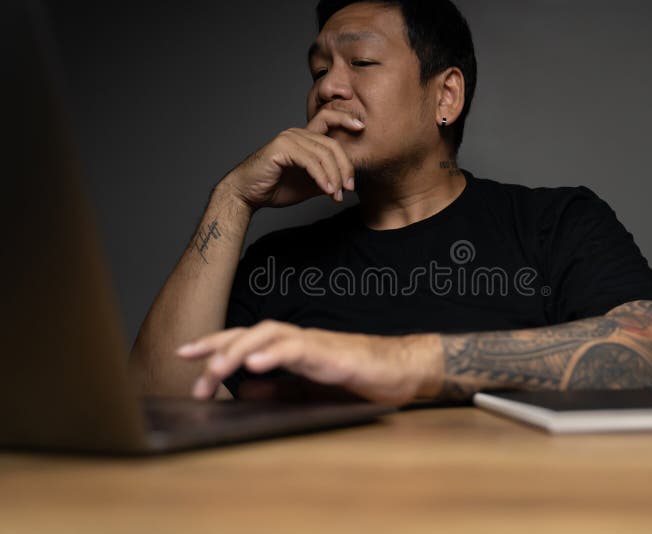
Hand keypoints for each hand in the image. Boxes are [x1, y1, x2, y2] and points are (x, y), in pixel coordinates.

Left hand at [176, 320, 441, 405]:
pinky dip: (275, 354)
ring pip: (270, 333)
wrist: (399, 372)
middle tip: (191, 370)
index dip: (213, 344)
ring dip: (239, 349)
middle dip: (217, 347)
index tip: (183, 353)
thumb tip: (244, 391)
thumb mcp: (307, 389)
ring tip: (216, 368)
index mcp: (290, 348)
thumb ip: (278, 388)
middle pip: (250, 331)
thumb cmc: (357, 378)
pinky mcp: (332, 354)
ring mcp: (315, 343)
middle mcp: (298, 340)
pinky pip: (300, 349)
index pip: (245, 339)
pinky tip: (255, 364)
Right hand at [220, 109, 364, 208]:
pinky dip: (322, 177)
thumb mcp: (309, 184)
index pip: (328, 121)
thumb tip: (347, 182)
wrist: (248, 194)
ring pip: (323, 154)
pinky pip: (310, 161)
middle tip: (349, 188)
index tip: (361, 127)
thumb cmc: (275, 187)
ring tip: (336, 195)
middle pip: (331, 143)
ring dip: (334, 177)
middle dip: (345, 167)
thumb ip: (327, 178)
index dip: (345, 118)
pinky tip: (327, 190)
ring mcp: (288, 138)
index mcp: (304, 137)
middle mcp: (297, 133)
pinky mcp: (281, 148)